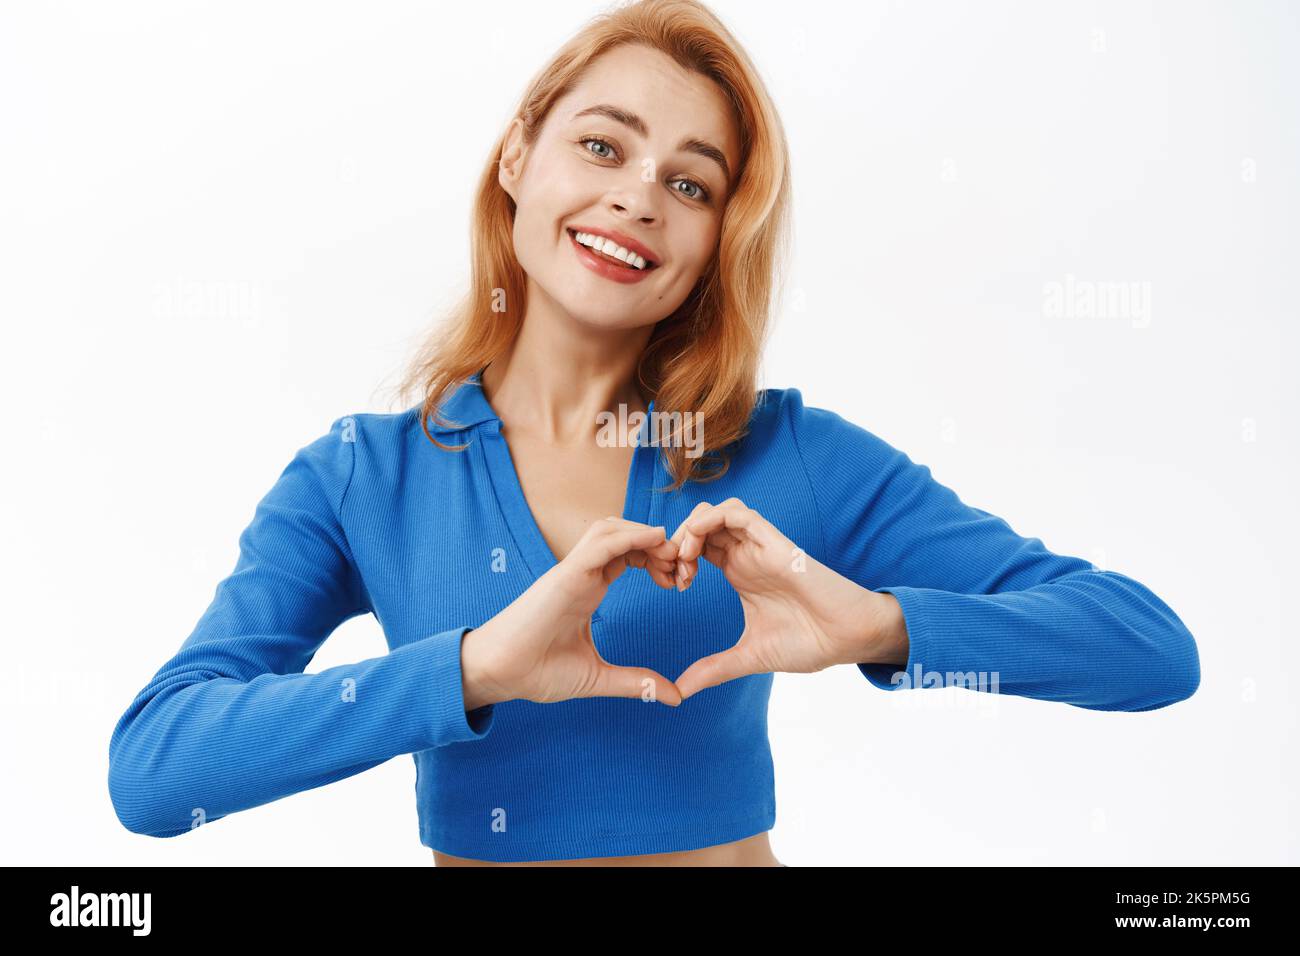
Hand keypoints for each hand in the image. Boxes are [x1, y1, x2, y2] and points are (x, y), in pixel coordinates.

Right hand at [462, 517, 684, 707]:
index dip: (658, 559)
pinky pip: (599, 544)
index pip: (629, 555)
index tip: (679, 581)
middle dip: (658, 542)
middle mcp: (582, 574)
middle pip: (624, 534)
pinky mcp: (565, 575)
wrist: (500, 675)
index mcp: (589, 588)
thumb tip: (676, 697)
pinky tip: (653, 540)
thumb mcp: (599, 678)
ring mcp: (572, 571)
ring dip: (644, 534)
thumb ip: (637, 682)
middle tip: (682, 566)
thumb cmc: (538, 672)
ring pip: (611, 528)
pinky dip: (629, 536)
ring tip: (670, 553)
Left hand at [669, 498, 907, 699]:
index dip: (676, 558)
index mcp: (738, 572)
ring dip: (692, 527)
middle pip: (701, 523)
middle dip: (677, 540)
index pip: (697, 546)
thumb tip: (679, 692)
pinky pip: (738, 513)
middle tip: (671, 571)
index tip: (671, 585)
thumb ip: (713, 669)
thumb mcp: (748, 657)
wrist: (847, 639)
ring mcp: (760, 546)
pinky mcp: (775, 542)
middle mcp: (746, 554)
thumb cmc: (809, 643)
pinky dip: (710, 520)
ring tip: (684, 558)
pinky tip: (697, 547)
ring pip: (716, 511)